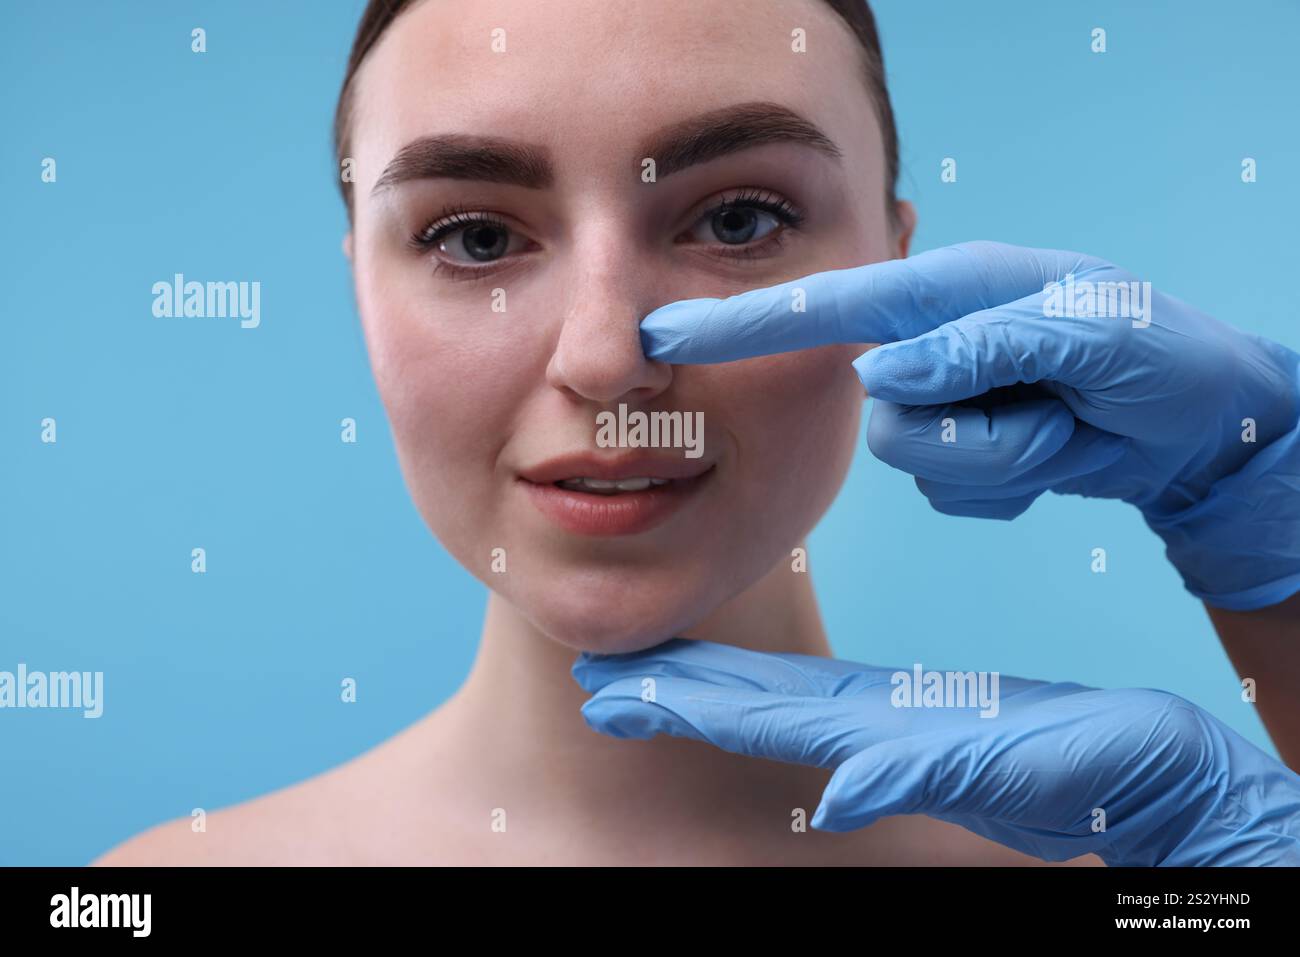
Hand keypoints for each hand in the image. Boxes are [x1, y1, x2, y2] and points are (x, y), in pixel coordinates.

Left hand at [573, 638, 1299, 865]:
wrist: (1155, 776)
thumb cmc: (1078, 775)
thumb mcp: (987, 779)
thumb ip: (911, 775)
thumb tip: (833, 800)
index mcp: (879, 727)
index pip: (758, 708)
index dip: (681, 697)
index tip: (611, 692)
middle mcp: (881, 724)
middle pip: (753, 701)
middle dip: (669, 691)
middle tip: (590, 676)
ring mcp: (912, 730)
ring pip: (790, 708)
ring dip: (712, 699)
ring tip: (635, 692)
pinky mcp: (955, 738)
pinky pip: (875, 741)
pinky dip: (827, 740)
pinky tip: (787, 755)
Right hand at [640, 241, 1299, 610]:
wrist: (1200, 420)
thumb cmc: (1159, 355)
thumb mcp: (1089, 337)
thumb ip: (983, 346)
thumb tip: (884, 373)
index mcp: (952, 292)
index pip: (829, 308)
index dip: (746, 326)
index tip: (666, 337)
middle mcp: (934, 345)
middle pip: (887, 416)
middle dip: (977, 432)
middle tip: (1057, 407)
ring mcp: (944, 403)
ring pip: (923, 464)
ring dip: (1009, 459)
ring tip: (1065, 425)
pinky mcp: (959, 454)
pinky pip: (954, 495)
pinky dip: (1013, 486)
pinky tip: (1057, 451)